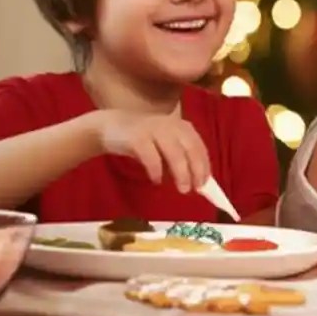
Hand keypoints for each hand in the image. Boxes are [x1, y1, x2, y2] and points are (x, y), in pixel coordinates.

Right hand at [92, 111, 211, 192]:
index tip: (206, 183)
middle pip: (190, 149)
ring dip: (181, 172)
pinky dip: (157, 169)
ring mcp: (154, 130)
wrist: (110, 126)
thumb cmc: (144, 139)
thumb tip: (196, 180)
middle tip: (197, 188)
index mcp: (181, 127)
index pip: (199, 147)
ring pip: (174, 152)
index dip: (204, 165)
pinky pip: (151, 155)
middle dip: (196, 169)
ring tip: (183, 189)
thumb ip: (180, 158)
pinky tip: (157, 181)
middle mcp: (171, 126)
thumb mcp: (165, 145)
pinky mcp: (137, 137)